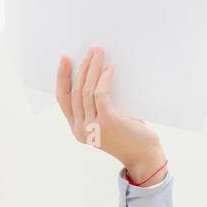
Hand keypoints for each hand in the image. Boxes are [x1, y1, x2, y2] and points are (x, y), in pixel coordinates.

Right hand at [56, 46, 165, 182]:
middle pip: (75, 91)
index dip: (62, 77)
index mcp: (77, 128)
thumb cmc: (129, 135)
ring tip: (99, 54)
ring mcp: (92, 127)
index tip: (66, 59)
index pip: (63, 99)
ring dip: (92, 68)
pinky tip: (110, 69)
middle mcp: (80, 129)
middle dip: (82, 67)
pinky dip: (104, 80)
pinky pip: (100, 95)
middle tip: (91, 50)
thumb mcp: (107, 120)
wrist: (144, 155)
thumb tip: (99, 72)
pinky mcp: (107, 122)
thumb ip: (97, 105)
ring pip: (86, 91)